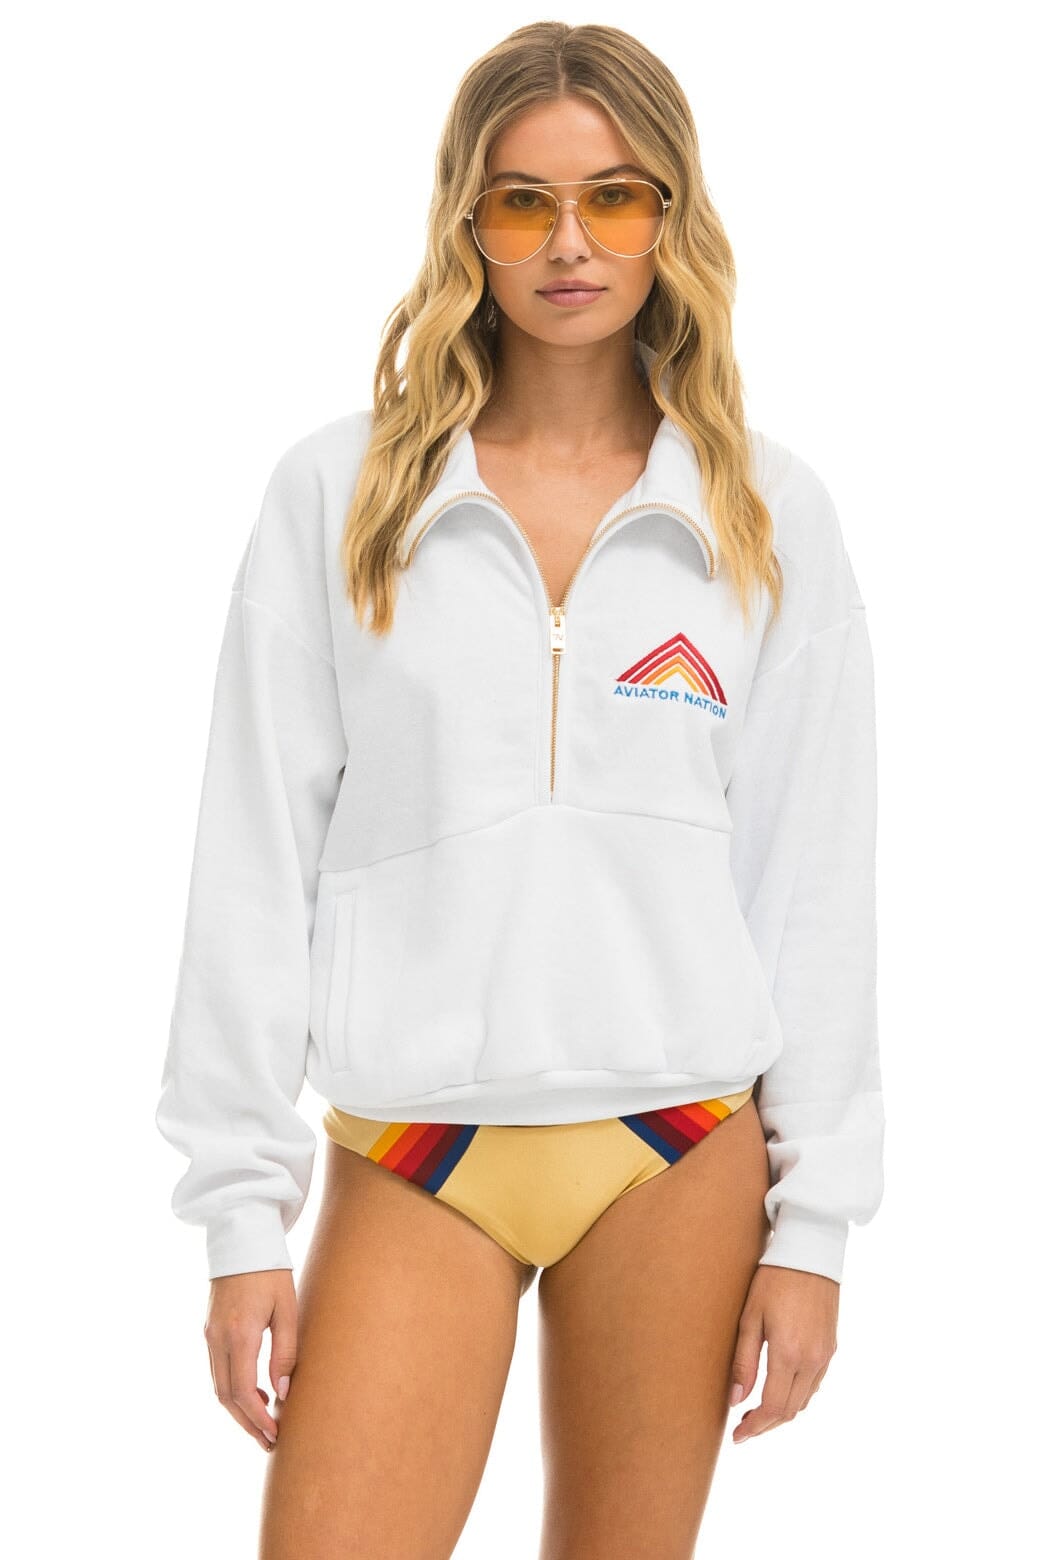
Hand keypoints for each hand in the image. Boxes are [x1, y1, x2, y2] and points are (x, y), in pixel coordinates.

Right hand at [203, 1268, 297, 1451]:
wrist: (242, 1238)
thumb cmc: (271, 1271)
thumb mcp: (288, 1308)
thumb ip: (286, 1352)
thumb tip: (282, 1394)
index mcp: (240, 1333)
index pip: (242, 1391)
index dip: (257, 1418)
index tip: (275, 1435)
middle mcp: (217, 1338)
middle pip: (226, 1397)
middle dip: (247, 1424)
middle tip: (270, 1442)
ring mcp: (209, 1335)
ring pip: (218, 1386)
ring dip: (239, 1409)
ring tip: (265, 1423)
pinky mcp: (209, 1330)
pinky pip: (217, 1370)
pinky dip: (233, 1389)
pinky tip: (255, 1392)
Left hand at [728, 1263, 837, 1443]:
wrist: (810, 1253)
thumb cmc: (774, 1279)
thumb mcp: (750, 1317)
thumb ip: (744, 1361)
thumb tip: (735, 1400)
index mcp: (789, 1354)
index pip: (773, 1407)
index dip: (755, 1427)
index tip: (737, 1436)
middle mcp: (812, 1360)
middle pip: (790, 1410)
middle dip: (766, 1424)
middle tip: (744, 1428)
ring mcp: (826, 1355)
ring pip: (804, 1400)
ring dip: (782, 1412)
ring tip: (757, 1413)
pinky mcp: (832, 1347)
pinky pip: (814, 1384)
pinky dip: (797, 1396)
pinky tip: (780, 1390)